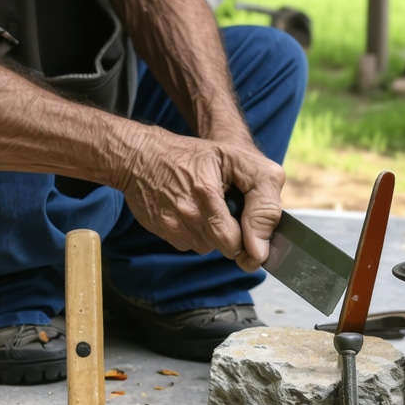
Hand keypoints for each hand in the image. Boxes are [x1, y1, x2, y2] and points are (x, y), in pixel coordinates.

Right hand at [120, 124, 284, 271]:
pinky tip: (191, 210)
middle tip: (229, 209)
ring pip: (206, 247)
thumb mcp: (238, 159)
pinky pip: (188, 244)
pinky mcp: (159, 230)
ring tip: (208, 205)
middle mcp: (185, 212)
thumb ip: (262, 201)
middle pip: (223, 247)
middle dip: (233, 235)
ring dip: (214, 234)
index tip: (252, 233)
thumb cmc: (195, 155)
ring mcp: (170, 223)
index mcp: (206, 193)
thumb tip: (259, 249)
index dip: (249, 242)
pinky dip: (195, 233)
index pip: (235, 242)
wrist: (141, 155)